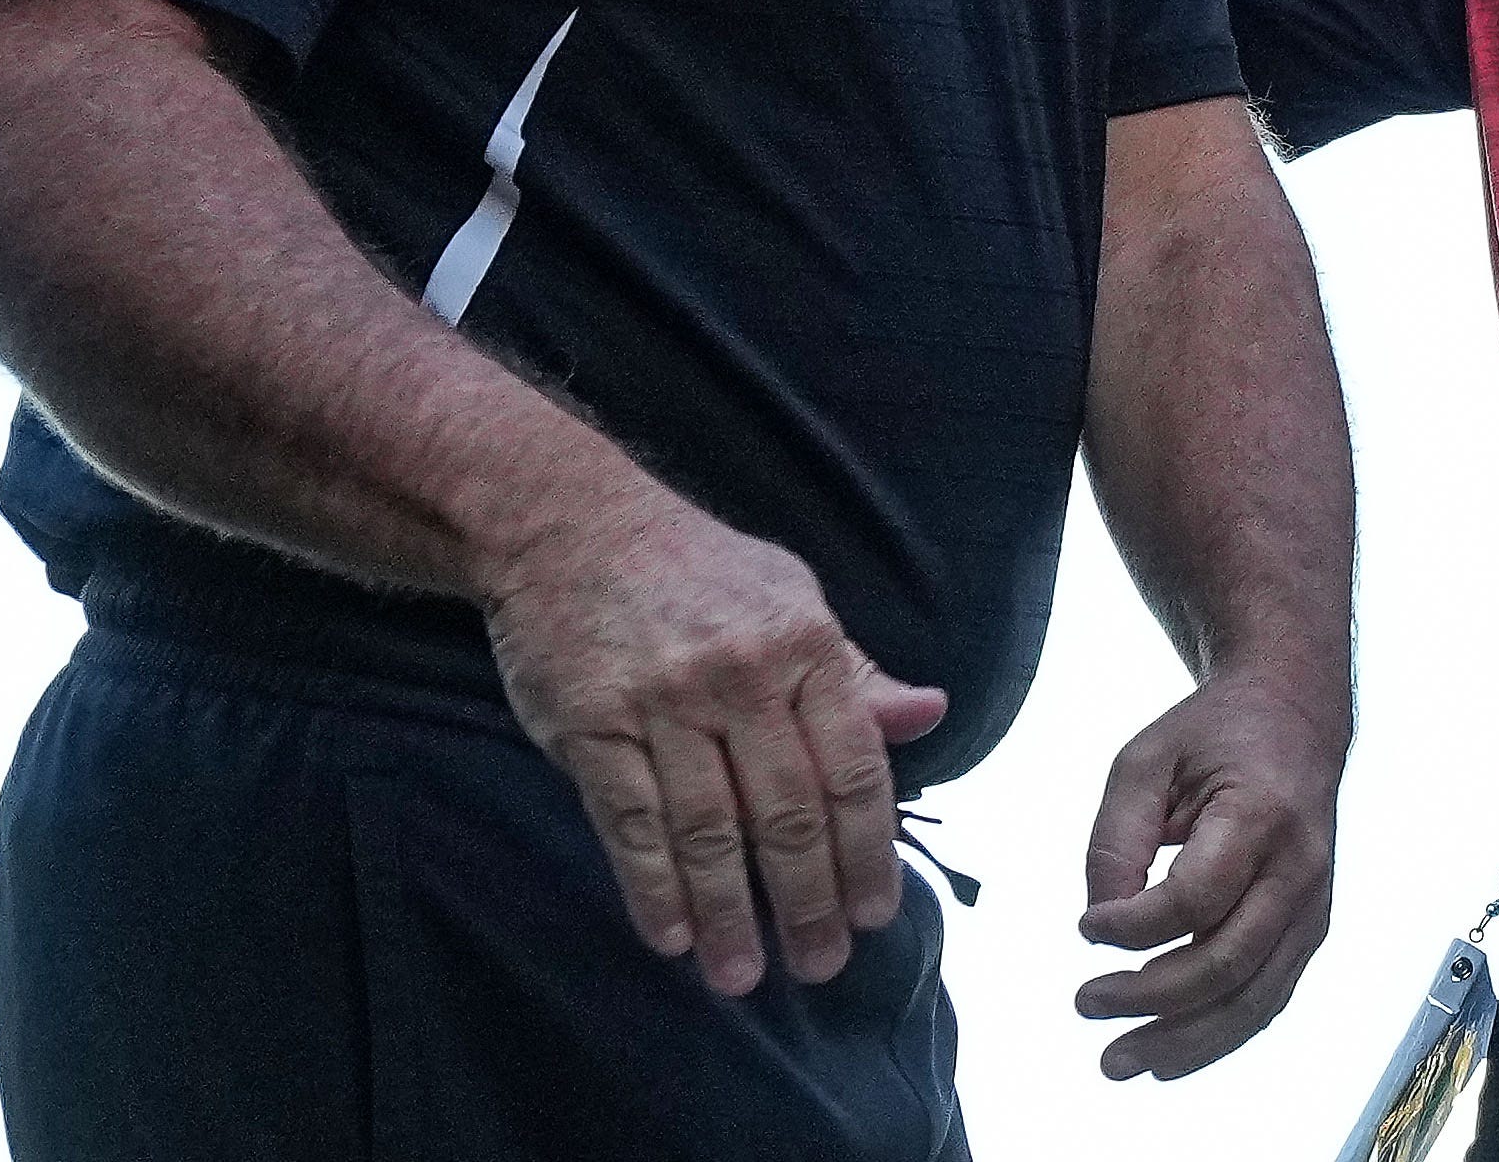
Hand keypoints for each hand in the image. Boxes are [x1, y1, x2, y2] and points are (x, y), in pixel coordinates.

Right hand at [481, 480, 950, 998]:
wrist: (570, 523)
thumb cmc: (694, 569)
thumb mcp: (791, 597)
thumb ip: (853, 671)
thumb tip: (928, 714)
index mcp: (802, 644)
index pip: (852, 767)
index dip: (868, 851)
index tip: (875, 915)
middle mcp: (740, 674)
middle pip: (787, 811)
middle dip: (808, 900)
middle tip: (821, 965)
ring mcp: (663, 701)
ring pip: (708, 829)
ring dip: (729, 914)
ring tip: (743, 976)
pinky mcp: (593, 723)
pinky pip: (631, 820)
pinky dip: (653, 886)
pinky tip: (672, 936)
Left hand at [1070, 673, 1344, 1079]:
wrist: (1296, 718)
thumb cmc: (1212, 737)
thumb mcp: (1146, 759)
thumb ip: (1116, 839)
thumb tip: (1103, 923)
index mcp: (1260, 813)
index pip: (1194, 899)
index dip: (1132, 928)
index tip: (1085, 927)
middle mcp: (1298, 868)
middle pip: (1225, 963)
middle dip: (1148, 1000)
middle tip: (1084, 1004)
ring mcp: (1313, 905)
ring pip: (1252, 1000)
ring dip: (1182, 1042)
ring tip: (1117, 1061)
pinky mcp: (1311, 928)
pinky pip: (1267, 998)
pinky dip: (1217, 1036)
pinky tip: (1167, 1057)